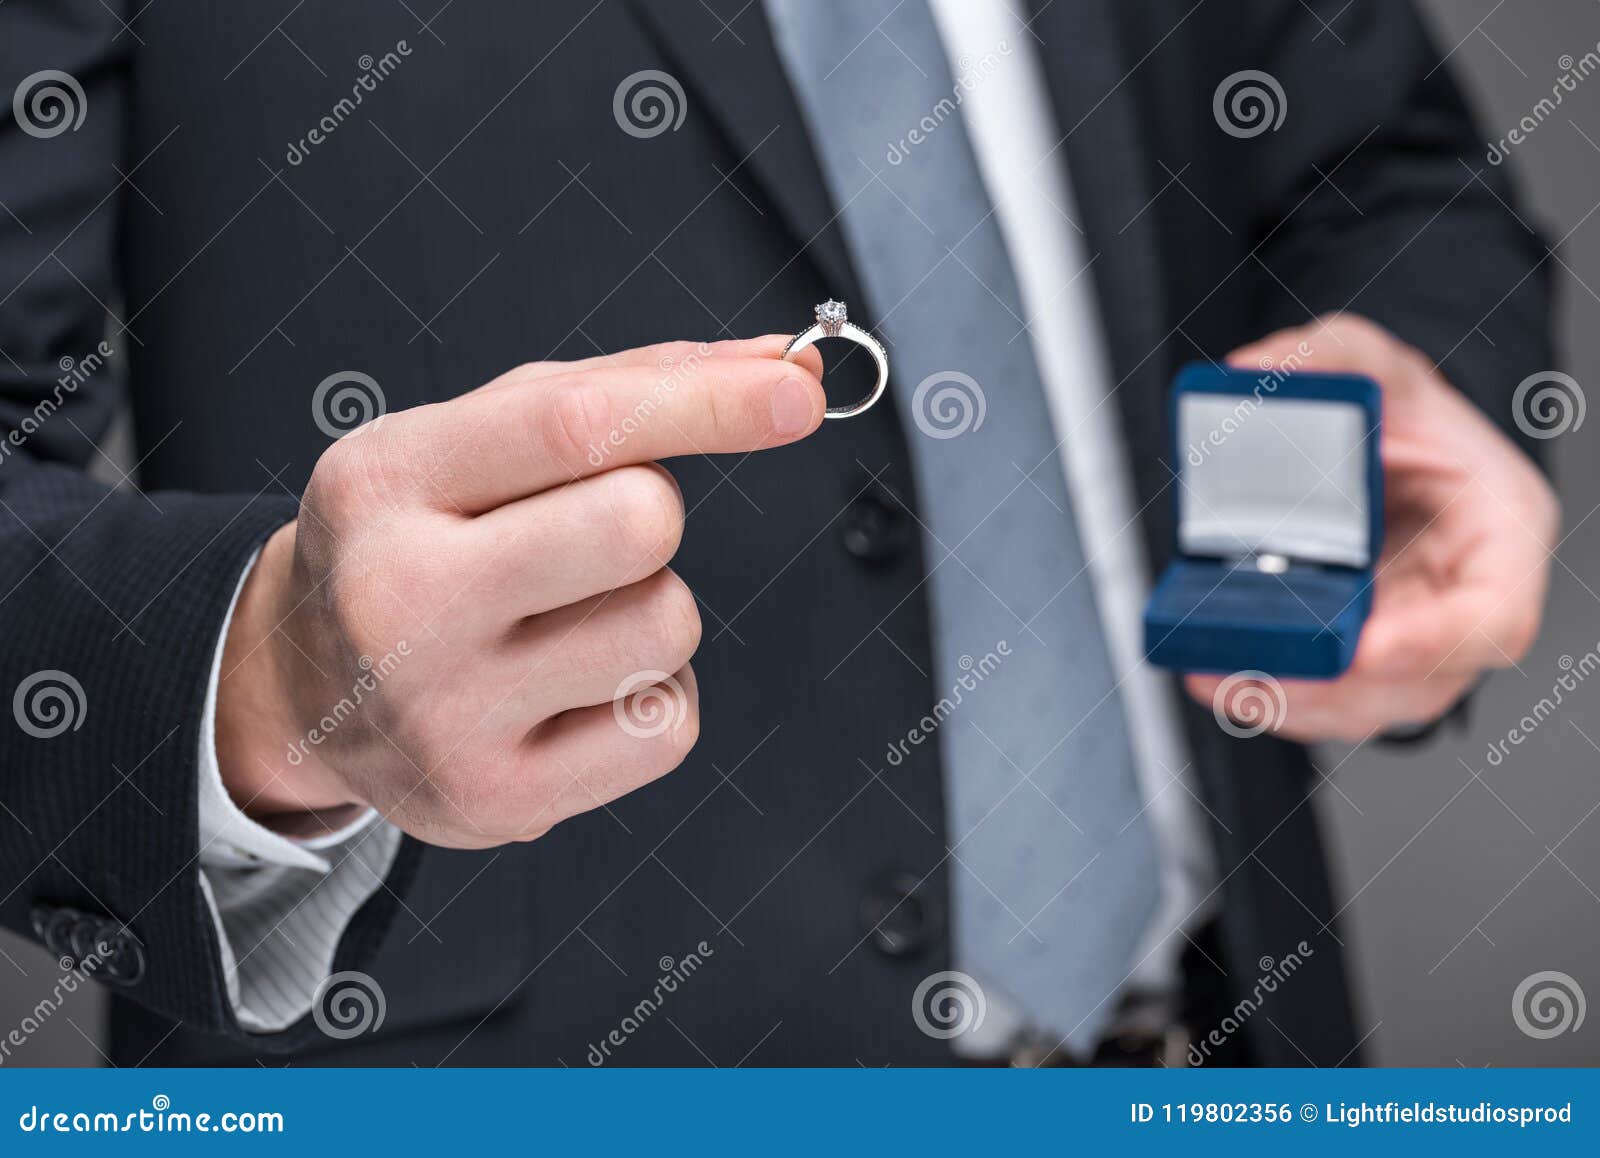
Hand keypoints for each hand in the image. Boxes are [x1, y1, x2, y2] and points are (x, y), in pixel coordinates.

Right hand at [215, 337, 825, 847]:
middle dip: (654, 514)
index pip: (575, 427)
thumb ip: (630, 392)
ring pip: (667, 626)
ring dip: (654, 609)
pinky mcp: (494, 800)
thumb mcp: (481, 440)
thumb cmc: (421, 540)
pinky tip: (580, 688)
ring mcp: (443, 713)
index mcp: (388, 481)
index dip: (706, 405)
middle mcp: (400, 599)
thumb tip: (787, 369)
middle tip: (591, 536)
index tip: (795, 395)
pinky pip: (668, 728)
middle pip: (639, 526)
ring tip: (571, 619)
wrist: (305, 692)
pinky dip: (654, 696)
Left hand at [1185, 313, 1559, 742]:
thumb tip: (1254, 372)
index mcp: (1502, 531)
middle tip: (1260, 671)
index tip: (1369, 646)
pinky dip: (1277, 699)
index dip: (1434, 640)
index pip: (1493, 612)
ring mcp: (1419, 636)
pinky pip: (1332, 698)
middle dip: (1336, 686)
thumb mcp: (1374, 362)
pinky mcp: (1368, 656)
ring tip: (1222, 678)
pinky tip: (1224, 680)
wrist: (1383, 435)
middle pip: (1422, 677)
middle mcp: (1468, 596)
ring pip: (1370, 702)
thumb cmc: (1402, 411)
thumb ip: (1330, 357)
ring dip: (1295, 703)